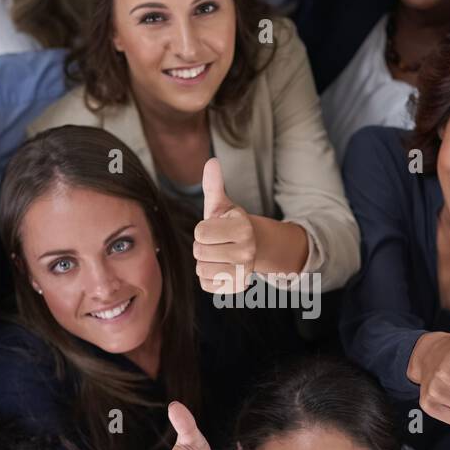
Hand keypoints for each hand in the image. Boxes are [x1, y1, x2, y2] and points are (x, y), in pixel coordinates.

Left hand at [194, 159, 255, 293]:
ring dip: (204, 262)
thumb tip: (211, 161)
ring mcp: (244, 272)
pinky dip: (208, 278)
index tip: (215, 228)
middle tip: (215, 243)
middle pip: (200, 252)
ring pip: (201, 270)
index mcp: (243, 228)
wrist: (249, 247)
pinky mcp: (237, 287)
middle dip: (202, 246)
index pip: (201, 232)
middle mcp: (247, 252)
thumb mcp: (221, 204)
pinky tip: (220, 269)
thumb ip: (214, 184)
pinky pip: (206, 285)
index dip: (202, 230)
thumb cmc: (228, 223)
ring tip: (217, 255)